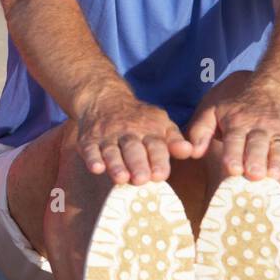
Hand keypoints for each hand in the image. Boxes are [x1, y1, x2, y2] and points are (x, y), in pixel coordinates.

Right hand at [75, 81, 193, 184]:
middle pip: (133, 149)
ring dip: (116, 164)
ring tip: (121, 178)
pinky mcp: (88, 140)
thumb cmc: (139, 120)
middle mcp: (128, 133)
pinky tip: (96, 169)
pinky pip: (89, 149)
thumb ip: (174, 140)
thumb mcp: (160, 124)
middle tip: (141, 180)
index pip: (155, 145)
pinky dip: (92, 158)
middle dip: (137, 164)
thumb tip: (190, 151)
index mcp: (149, 130)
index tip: (160, 175)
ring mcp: (107, 137)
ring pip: (111, 151)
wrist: (104, 99)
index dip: (158, 160)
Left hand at [187, 82, 279, 187]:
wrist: (275, 90)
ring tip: (273, 176)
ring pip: (279, 148)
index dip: (233, 153)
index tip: (232, 169)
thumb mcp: (214, 112)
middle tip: (252, 175)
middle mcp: (260, 127)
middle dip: (255, 159)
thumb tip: (192, 153)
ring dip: (277, 162)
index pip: (235, 139)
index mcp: (238, 122)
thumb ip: (200, 131)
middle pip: (258, 145)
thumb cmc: (238, 108)